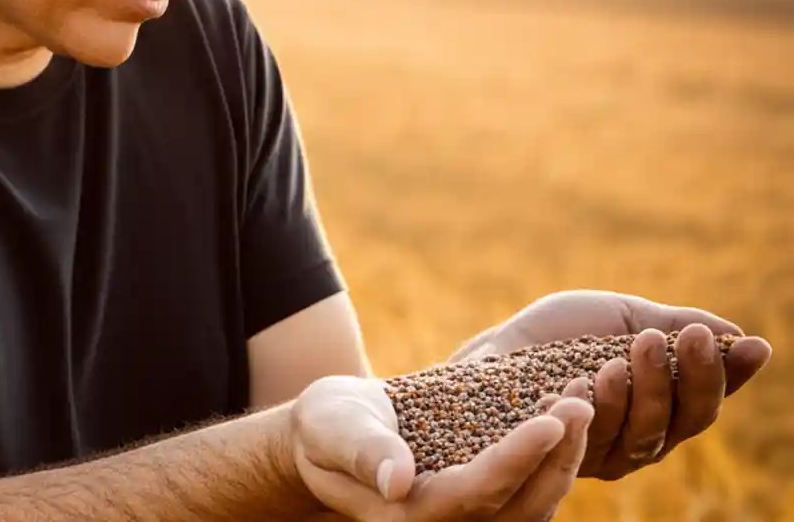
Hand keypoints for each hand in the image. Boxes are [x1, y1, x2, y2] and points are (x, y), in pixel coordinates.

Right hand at [289, 375, 593, 520]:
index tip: (552, 420)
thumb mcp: (334, 429)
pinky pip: (530, 489)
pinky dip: (554, 455)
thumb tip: (397, 482)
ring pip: (535, 505)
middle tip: (581, 400)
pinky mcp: (482, 501)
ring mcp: (467, 519)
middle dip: (557, 457)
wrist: (330, 434)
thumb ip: (364, 453)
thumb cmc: (326, 427)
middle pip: (519, 508)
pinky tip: (566, 411)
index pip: (476, 493)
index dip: (517, 459)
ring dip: (565, 457)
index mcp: (408, 517)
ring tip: (581, 400)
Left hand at [463, 290, 771, 479]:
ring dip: (639, 393)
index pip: (708, 397)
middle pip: (685, 423)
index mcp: (665, 403)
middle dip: (689, 378)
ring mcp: (606, 454)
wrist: (498, 345)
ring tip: (622, 355)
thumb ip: (674, 326)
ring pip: (642, 436)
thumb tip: (737, 335)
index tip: (747, 345)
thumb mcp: (623, 317)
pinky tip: (582, 380)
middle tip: (676, 337)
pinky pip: (589, 443)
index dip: (731, 376)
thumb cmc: (563, 331)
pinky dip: (591, 410)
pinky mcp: (566, 461)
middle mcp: (643, 437)